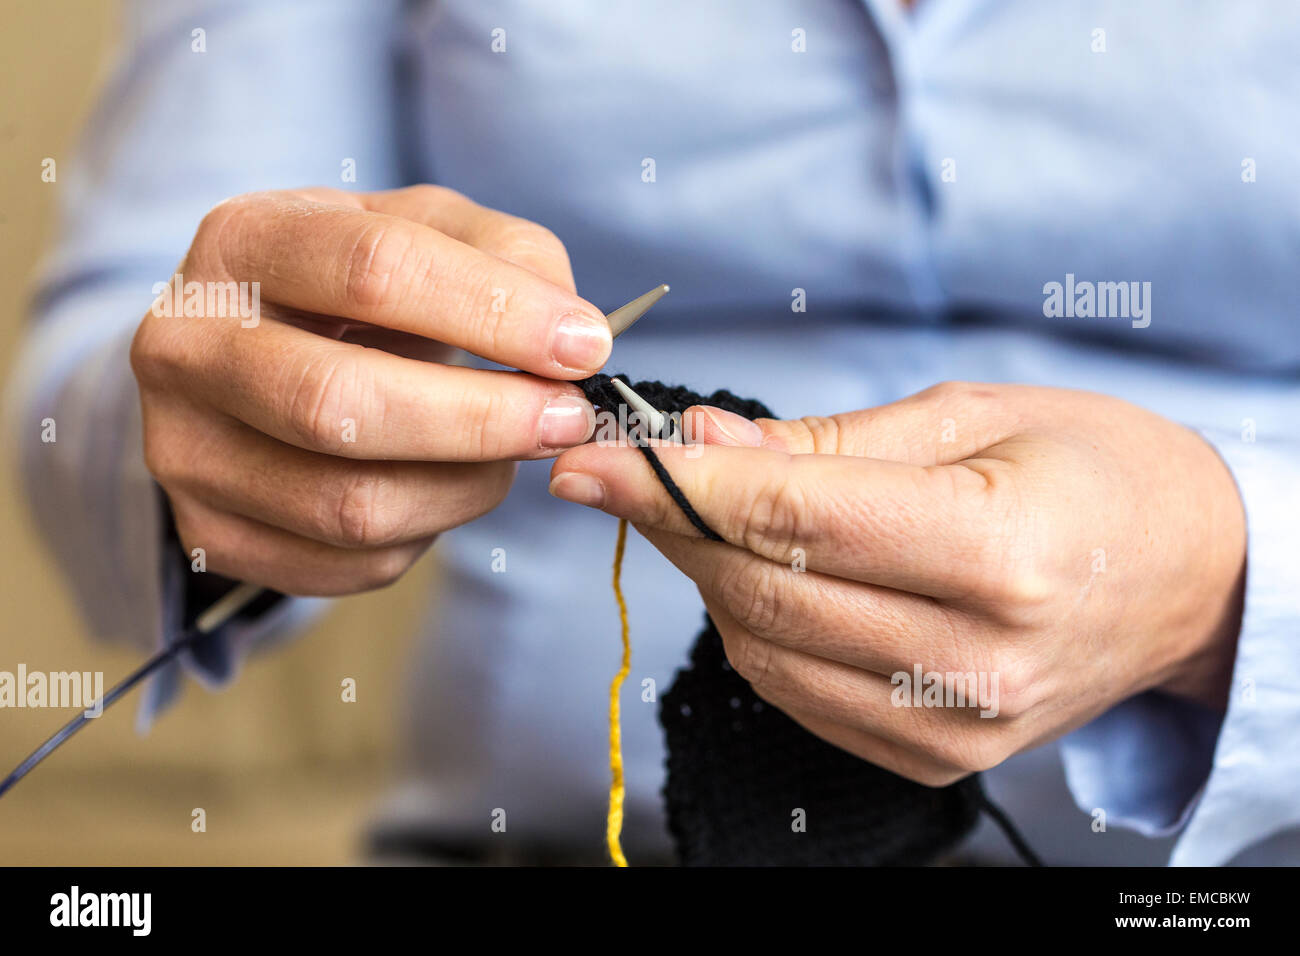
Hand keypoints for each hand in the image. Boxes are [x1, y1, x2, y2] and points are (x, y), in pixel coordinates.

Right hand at [132, 185, 608, 594]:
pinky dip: (429, 531)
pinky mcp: (211, 536)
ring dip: (467, 485)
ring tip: (512, 451)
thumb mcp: (424, 232)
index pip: (373, 269)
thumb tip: (575, 332)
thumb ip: (507, 256)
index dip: (494, 312)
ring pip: (351, 504)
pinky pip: (351, 563)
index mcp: (241, 243)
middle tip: (567, 418)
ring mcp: (184, 452)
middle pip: (341, 404)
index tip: (584, 344)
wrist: (254, 357)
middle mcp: (185, 348)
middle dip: (482, 418)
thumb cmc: (355, 289)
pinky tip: (445, 485)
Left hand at [550, 382, 1245, 784]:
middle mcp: (975, 661)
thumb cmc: (1094, 470)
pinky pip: (795, 693)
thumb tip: (701, 442)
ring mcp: (954, 727)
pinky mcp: (933, 759)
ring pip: (764, 651)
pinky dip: (752, 628)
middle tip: (616, 469)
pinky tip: (752, 572)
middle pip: (764, 592)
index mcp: (1000, 555)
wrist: (1188, 579)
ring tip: (693, 507)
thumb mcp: (973, 417)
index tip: (587, 458)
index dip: (672, 485)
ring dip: (705, 574)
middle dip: (670, 524)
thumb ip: (828, 443)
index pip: (793, 521)